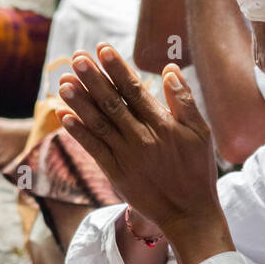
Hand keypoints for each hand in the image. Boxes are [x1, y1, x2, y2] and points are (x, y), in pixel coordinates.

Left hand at [56, 44, 233, 263]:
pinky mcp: (116, 174)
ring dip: (80, 101)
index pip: (135, 90)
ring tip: (63, 81)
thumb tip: (169, 70)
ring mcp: (126, 156)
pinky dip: (78, 132)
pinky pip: (94, 149)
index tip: (102, 49)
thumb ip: (184, 101)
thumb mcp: (201, 133)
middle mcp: (142, 138)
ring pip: (98, 123)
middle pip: (112, 103)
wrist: (189, 214)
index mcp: (163, 125)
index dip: (117, 69)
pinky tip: (65, 115)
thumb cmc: (198, 171)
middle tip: (76, 58)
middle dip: (93, 78)